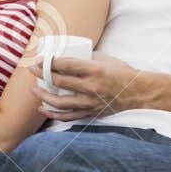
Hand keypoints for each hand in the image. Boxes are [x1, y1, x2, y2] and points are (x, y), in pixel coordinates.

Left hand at [28, 53, 143, 119]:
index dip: (50, 62)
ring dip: (43, 96)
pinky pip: (68, 116)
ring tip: (34, 90)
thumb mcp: (105, 59)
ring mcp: (90, 102)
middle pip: (59, 81)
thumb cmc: (121, 73)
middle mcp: (91, 87)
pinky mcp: (90, 113)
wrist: (137, 92)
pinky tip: (43, 109)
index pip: (66, 65)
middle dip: (42, 75)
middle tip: (33, 70)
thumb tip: (67, 56)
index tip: (40, 60)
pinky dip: (54, 114)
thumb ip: (86, 58)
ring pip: (60, 102)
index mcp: (95, 70)